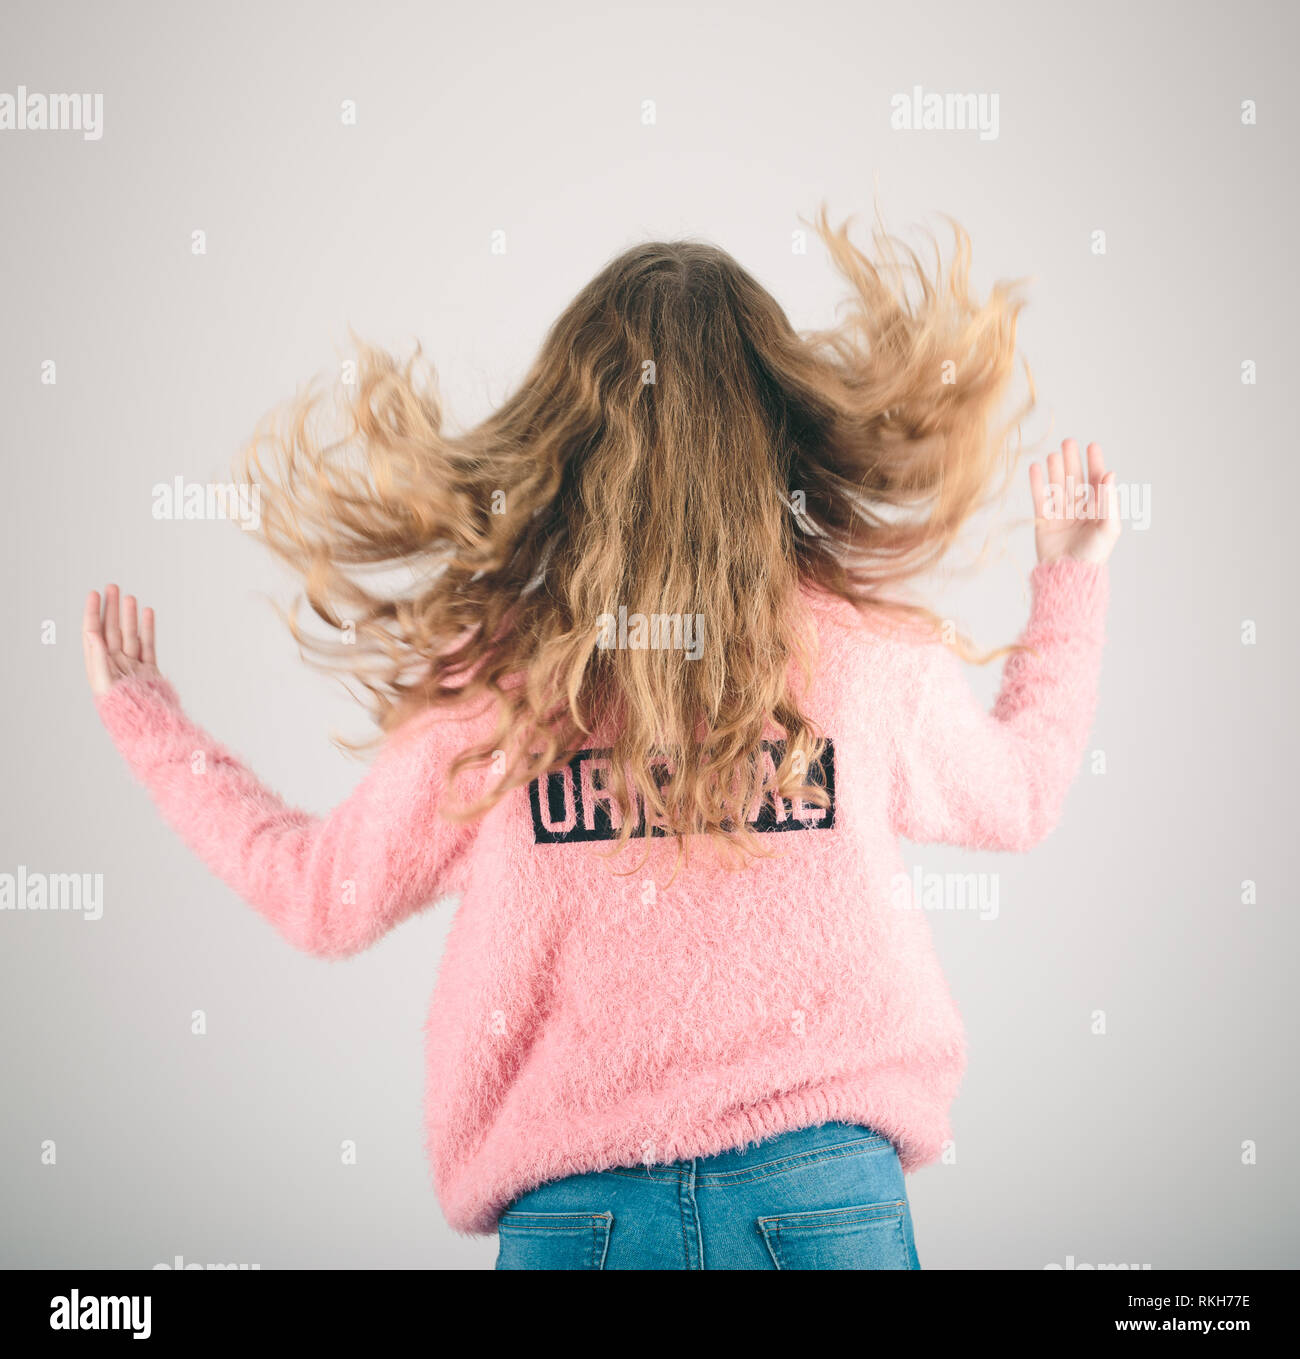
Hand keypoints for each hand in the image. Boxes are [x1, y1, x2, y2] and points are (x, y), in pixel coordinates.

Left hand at [83, 584, 160, 697]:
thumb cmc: (121, 708)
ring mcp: (132, 665)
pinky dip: (148, 628)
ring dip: (129, 615)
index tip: (94, 594)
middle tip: (113, 587)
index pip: (94, 632)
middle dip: (111, 608)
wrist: (147, 723)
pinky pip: (148, 644)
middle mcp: (114, 662)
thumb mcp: (104, 682)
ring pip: (130, 634)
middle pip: (111, 629)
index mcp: (99, 665)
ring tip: (130, 597)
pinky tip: (147, 614)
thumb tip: (91, 632)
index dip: (93, 612)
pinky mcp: (148, 669)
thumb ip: (97, 657)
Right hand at [1028, 438, 1121, 564]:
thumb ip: (1109, 501)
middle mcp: (1079, 510)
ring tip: (1053, 454)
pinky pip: (1040, 499)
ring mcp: (1061, 515)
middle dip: (1072, 461)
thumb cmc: (1093, 555)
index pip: (1096, 482)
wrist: (1068, 576)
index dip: (1094, 463)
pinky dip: (1037, 484)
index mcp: (1098, 510)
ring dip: (1055, 470)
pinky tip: (1035, 469)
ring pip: (1057, 487)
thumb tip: (1110, 474)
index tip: (1091, 446)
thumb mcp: (1108, 528)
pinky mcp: (1044, 522)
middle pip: (1075, 480)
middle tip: (1068, 442)